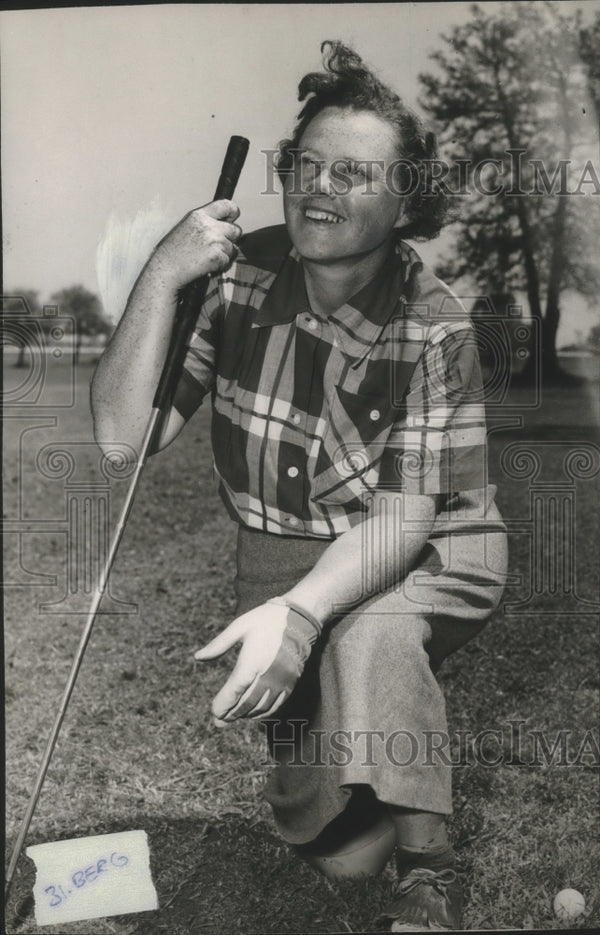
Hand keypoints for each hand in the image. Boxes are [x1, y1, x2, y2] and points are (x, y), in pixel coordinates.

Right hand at [151, 199, 241, 291]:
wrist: (165, 269)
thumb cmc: (173, 252)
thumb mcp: (186, 227)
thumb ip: (205, 223)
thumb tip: (223, 224)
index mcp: (199, 215)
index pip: (226, 205)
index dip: (233, 212)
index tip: (232, 217)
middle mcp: (209, 225)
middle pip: (235, 230)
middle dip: (231, 239)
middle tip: (217, 246)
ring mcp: (214, 241)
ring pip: (232, 248)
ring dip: (224, 254)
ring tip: (206, 257)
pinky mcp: (217, 256)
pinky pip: (227, 261)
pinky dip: (220, 265)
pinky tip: (206, 265)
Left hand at [194, 599, 321, 725]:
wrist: (299, 617)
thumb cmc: (265, 620)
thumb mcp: (239, 627)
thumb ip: (218, 645)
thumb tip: (197, 657)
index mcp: (252, 660)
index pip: (235, 690)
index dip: (223, 704)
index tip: (214, 711)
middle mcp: (267, 674)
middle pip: (246, 703)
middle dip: (231, 714)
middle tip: (219, 721)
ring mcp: (281, 680)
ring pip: (261, 706)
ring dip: (246, 714)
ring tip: (233, 717)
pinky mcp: (291, 682)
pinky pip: (276, 704)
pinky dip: (264, 712)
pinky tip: (254, 713)